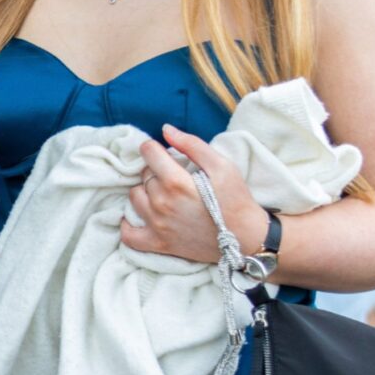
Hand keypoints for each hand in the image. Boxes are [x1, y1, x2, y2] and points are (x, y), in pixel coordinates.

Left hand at [118, 124, 267, 264]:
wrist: (246, 238)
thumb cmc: (236, 199)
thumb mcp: (222, 165)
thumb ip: (192, 145)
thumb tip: (166, 129)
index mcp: (176, 182)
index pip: (148, 152)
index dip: (156, 148)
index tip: (165, 154)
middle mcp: (161, 204)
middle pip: (143, 175)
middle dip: (155, 171)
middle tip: (173, 176)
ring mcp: (157, 226)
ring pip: (134, 197)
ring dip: (145, 192)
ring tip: (162, 194)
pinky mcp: (158, 244)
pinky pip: (128, 236)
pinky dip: (127, 225)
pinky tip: (139, 215)